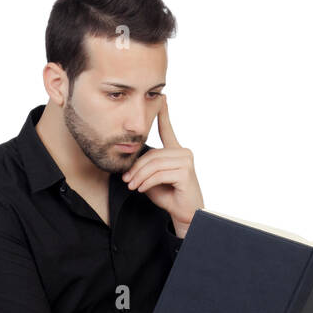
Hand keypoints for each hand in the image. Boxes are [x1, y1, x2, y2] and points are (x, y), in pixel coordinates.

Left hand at [121, 96, 202, 236]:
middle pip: (152, 154)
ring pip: (154, 164)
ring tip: (132, 186)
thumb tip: (129, 164)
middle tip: (126, 179)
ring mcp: (186, 161)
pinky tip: (142, 189)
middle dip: (136, 168)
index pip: (167, 130)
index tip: (162, 98)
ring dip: (139, 177)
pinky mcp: (185, 172)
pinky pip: (159, 174)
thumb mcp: (153, 179)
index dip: (163, 114)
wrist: (185, 214)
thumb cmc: (169, 196)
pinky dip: (147, 182)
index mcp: (176, 152)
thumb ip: (146, 167)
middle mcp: (183, 153)